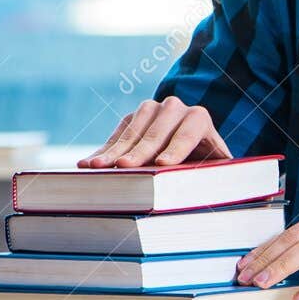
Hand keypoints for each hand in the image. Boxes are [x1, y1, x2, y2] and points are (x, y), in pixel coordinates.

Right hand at [78, 95, 230, 167]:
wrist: (193, 145)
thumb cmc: (203, 161)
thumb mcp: (211, 165)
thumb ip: (209, 173)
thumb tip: (205, 190)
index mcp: (198, 119)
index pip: (187, 134)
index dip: (175, 149)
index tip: (163, 164)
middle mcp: (174, 108)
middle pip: (156, 133)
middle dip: (139, 152)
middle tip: (124, 166)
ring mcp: (151, 110)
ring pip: (132, 131)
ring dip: (114, 151)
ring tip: (98, 167)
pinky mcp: (131, 118)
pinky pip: (115, 135)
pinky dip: (102, 151)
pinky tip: (87, 164)